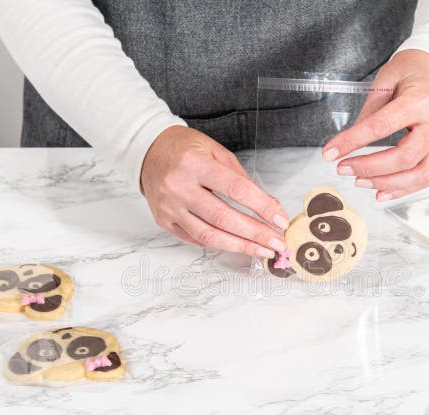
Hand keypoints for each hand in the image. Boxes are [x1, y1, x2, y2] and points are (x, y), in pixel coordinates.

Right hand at [141, 126, 289, 257]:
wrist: (148, 152)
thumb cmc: (185, 149)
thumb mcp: (216, 152)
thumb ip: (243, 179)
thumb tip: (270, 206)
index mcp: (194, 164)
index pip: (235, 189)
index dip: (262, 207)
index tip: (280, 219)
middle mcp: (178, 187)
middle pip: (223, 218)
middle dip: (255, 234)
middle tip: (277, 242)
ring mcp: (169, 207)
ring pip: (209, 236)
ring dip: (241, 246)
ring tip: (263, 251)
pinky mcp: (164, 222)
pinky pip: (197, 239)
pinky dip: (221, 243)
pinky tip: (239, 245)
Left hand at [323, 49, 428, 200]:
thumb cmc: (414, 71)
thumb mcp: (386, 79)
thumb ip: (370, 111)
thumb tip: (350, 142)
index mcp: (422, 100)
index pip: (382, 126)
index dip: (353, 142)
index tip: (330, 152)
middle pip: (403, 157)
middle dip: (369, 168)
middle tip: (343, 168)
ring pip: (418, 175)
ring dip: (385, 184)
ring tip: (359, 181)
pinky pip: (425, 178)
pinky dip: (402, 190)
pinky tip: (381, 192)